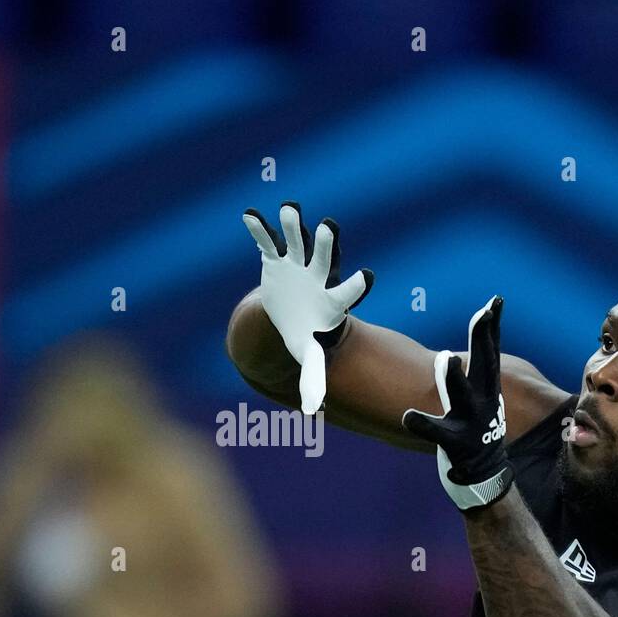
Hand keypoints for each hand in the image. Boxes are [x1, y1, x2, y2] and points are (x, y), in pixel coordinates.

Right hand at [242, 201, 373, 413]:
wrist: (288, 313)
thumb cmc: (305, 334)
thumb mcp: (309, 354)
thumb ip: (313, 375)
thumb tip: (313, 408)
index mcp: (332, 299)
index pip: (349, 291)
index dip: (357, 285)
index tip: (368, 276)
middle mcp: (318, 275)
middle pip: (325, 257)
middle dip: (326, 243)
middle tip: (329, 227)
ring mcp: (297, 262)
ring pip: (298, 240)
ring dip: (294, 225)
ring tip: (289, 208)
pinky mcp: (276, 256)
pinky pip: (267, 239)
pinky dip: (259, 227)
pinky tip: (249, 215)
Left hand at [401, 297, 513, 509]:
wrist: (487, 472)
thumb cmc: (477, 426)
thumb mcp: (480, 394)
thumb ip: (474, 366)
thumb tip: (471, 332)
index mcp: (487, 387)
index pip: (490, 350)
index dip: (491, 326)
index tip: (495, 301)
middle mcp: (484, 400)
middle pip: (484, 365)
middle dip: (484, 339)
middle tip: (484, 314)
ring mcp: (472, 421)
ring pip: (463, 396)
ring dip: (457, 378)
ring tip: (450, 359)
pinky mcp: (456, 443)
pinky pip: (435, 432)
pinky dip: (422, 424)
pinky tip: (407, 416)